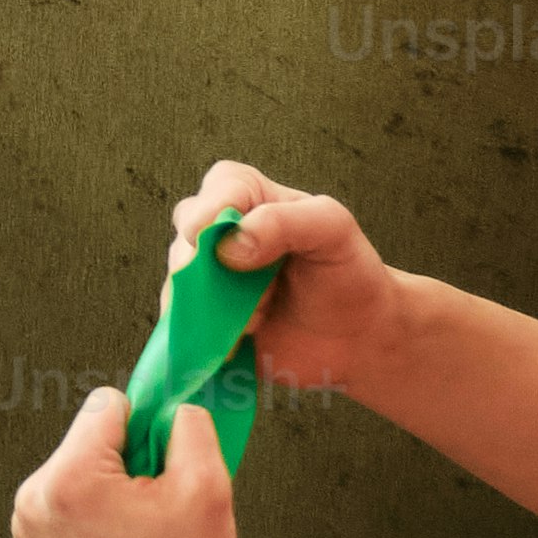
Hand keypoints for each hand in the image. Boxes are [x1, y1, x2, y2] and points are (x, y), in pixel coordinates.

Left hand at [12, 376, 245, 537]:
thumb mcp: (208, 484)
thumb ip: (188, 420)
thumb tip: (168, 396)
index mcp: (68, 481)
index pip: (107, 404)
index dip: (146, 429)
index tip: (161, 469)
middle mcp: (32, 499)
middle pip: (89, 434)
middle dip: (125, 458)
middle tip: (153, 509)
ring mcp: (24, 525)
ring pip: (78, 461)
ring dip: (109, 481)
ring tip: (137, 529)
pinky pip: (66, 491)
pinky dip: (93, 505)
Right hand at [170, 163, 413, 402]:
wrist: (358, 337)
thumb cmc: (347, 271)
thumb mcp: (331, 228)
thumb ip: (282, 222)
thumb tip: (227, 247)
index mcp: (245, 195)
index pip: (215, 192)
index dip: (212, 216)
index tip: (226, 249)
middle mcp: (218, 233)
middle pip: (185, 240)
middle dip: (214, 272)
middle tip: (261, 295)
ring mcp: (208, 279)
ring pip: (180, 289)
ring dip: (215, 310)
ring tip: (259, 321)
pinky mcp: (206, 321)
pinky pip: (183, 329)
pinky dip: (204, 339)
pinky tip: (238, 344)